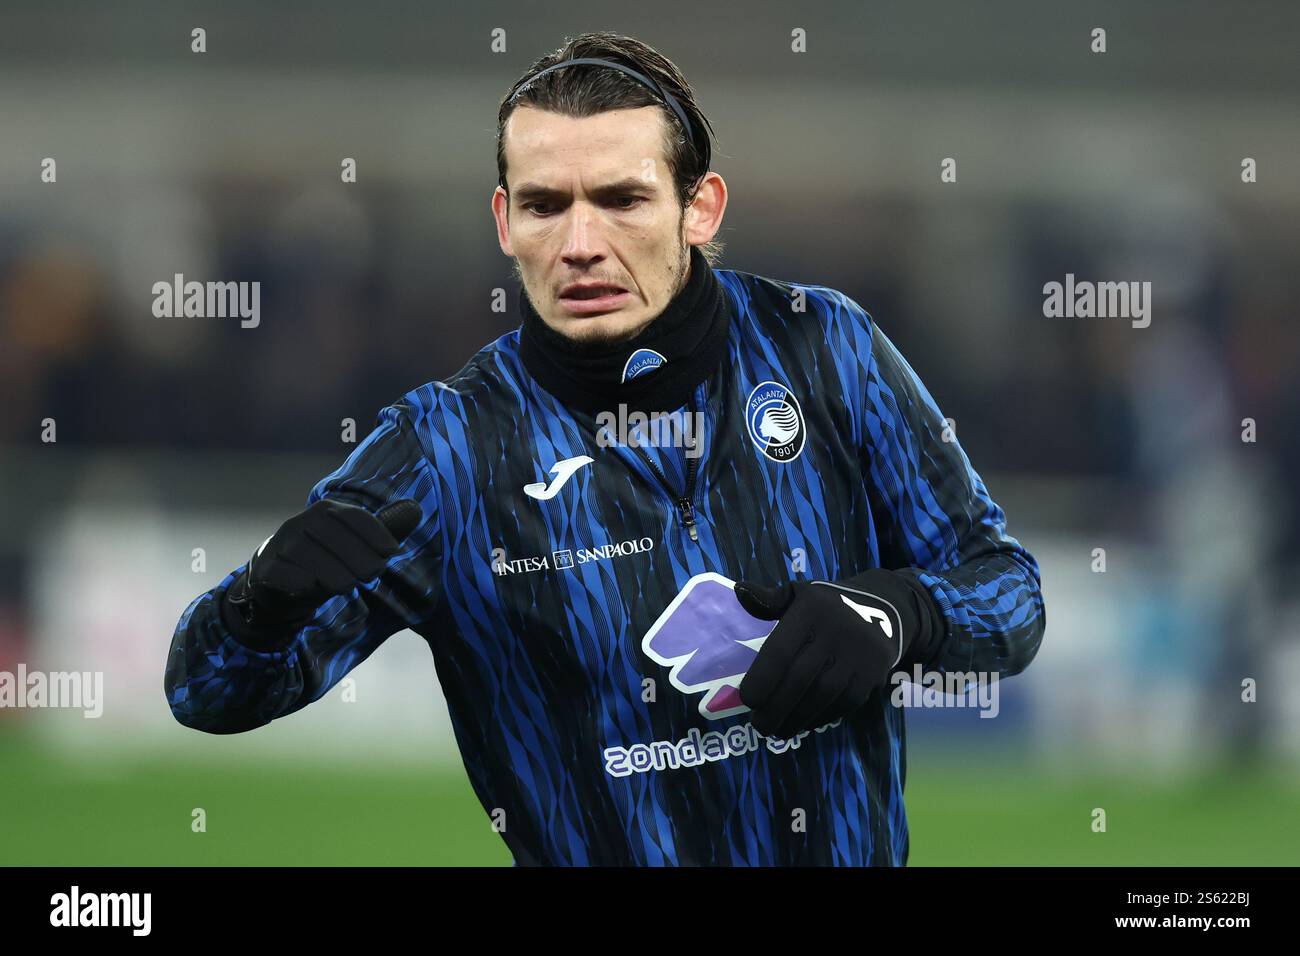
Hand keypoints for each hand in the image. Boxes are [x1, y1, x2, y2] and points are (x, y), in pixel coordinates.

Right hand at [223, 498, 422, 643]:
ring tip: (345, 585)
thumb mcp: (358, 545)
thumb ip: (386, 529)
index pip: (354, 517)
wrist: (279, 584)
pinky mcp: (266, 569)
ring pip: (314, 561)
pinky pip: (287, 576)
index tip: (392, 552)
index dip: (377, 533)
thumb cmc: (327, 562)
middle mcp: (301, 522)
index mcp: (326, 511)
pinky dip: (304, 585)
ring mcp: (281, 545)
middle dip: (360, 559)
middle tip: (371, 575)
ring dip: (336, 576)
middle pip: (336, 539)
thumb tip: (416, 508)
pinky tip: (313, 589)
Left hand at [734, 568, 930, 738]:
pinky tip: (804, 724)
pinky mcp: (873, 674)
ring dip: (797, 718)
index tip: (747, 700)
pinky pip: (844, 703)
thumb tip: (740, 591)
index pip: (781, 649)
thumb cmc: (828, 607)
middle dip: (776, 707)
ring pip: (822, 695)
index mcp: (811, 609)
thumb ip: (769, 599)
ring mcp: (858, 654)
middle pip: (800, 678)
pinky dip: (821, 717)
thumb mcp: (800, 594)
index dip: (763, 677)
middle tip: (758, 726)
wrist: (885, 609)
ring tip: (778, 730)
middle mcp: (836, 630)